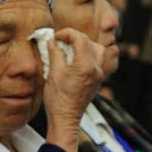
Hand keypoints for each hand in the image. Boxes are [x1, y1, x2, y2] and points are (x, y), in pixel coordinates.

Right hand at [43, 28, 104, 151]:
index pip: (80, 38)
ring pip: (96, 50)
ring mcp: (99, 75)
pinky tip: (74, 59)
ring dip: (83, 45)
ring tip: (69, 49)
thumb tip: (53, 41)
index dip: (67, 34)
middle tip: (60, 41)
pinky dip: (86, 55)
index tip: (56, 37)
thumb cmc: (58, 99)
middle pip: (89, 42)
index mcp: (86, 65)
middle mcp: (96, 68)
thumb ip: (55, 53)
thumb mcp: (53, 73)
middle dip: (74, 38)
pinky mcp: (97, 80)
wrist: (65, 118)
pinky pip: (96, 60)